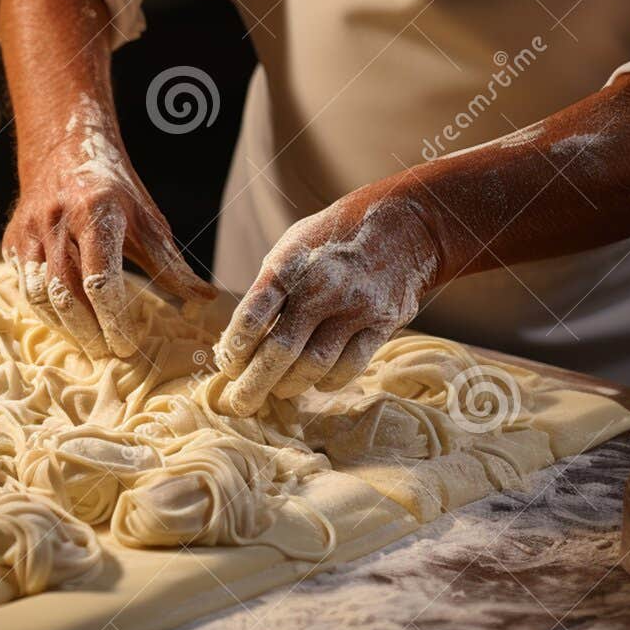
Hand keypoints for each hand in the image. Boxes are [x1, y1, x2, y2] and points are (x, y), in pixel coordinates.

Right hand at [4, 103, 214, 356]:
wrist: (63, 150)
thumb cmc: (113, 190)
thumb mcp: (146, 219)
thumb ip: (170, 264)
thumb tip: (204, 300)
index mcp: (95, 211)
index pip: (100, 279)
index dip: (113, 319)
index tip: (127, 345)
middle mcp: (57, 220)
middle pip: (66, 293)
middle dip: (88, 331)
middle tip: (109, 353)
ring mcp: (29, 231)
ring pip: (38, 294)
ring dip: (64, 326)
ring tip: (88, 343)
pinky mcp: (12, 241)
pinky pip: (24, 285)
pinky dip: (46, 310)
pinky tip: (68, 321)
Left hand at [214, 190, 440, 414]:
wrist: (402, 226)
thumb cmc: (331, 242)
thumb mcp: (291, 249)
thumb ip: (268, 292)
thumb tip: (239, 345)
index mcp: (290, 265)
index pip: (252, 317)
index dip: (234, 350)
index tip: (228, 366)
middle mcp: (322, 286)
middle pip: (280, 350)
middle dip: (254, 384)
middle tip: (240, 403)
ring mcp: (355, 306)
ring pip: (314, 366)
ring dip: (290, 385)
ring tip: (278, 389)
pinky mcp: (383, 323)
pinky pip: (349, 367)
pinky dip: (327, 381)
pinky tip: (316, 381)